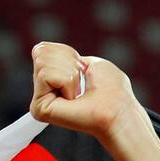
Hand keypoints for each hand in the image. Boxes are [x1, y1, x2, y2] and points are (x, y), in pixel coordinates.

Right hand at [29, 41, 149, 147]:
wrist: (118, 112)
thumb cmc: (113, 91)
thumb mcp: (92, 64)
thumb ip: (70, 57)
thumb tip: (46, 51)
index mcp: (54, 78)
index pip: (42, 48)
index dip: (67, 53)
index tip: (83, 71)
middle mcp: (44, 90)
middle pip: (40, 51)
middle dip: (67, 61)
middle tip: (81, 83)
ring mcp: (40, 100)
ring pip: (42, 62)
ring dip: (70, 73)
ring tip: (79, 92)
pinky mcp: (40, 108)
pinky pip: (45, 75)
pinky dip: (67, 81)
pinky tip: (74, 99)